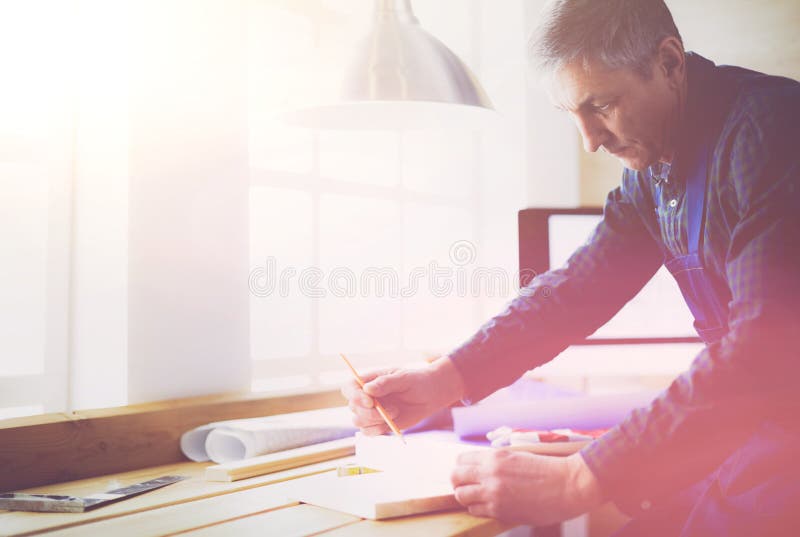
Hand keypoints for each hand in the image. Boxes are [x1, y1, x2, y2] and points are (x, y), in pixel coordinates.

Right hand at [340, 356, 464, 435]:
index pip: (349, 387)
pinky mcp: (378, 424)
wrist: (429, 395)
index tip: (370, 401)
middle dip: (369, 412)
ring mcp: (370, 411)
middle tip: (391, 410)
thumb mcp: (403, 378)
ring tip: (395, 412)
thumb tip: (367, 389)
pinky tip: (391, 424)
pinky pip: (368, 432)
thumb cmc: (416, 381)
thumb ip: (386, 383)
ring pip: (358, 421)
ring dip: (375, 421)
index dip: (354, 395)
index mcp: (368, 381)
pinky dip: (377, 431)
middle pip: (352, 407)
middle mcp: (365, 397)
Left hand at [450, 450, 603, 525]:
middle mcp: (490, 472)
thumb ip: (496, 462)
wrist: (568, 486)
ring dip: (466, 497)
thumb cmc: (547, 470)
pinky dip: (478, 509)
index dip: (463, 467)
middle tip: (466, 486)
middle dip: (458, 482)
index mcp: (495, 456)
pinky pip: (475, 511)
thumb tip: (480, 469)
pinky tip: (489, 507)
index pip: (461, 459)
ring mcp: (493, 492)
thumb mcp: (517, 456)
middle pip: (455, 477)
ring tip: (477, 498)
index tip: (467, 473)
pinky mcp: (499, 510)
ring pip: (461, 496)